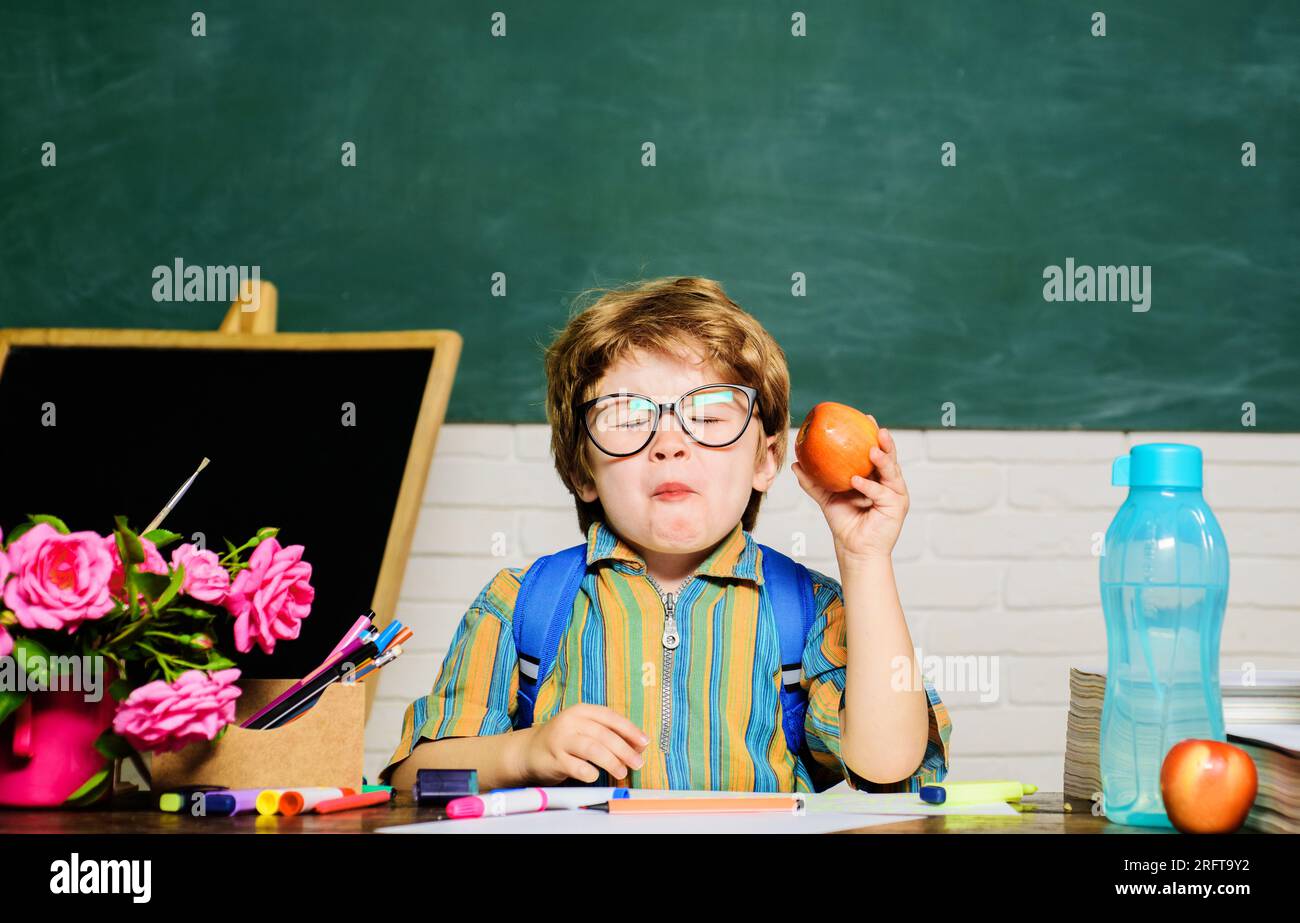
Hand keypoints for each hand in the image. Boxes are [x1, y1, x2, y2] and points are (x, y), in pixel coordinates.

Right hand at [517, 703, 648, 784]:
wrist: (529, 751)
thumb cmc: (565, 740)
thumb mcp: (585, 730)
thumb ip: (609, 734)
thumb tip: (639, 745)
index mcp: (582, 711)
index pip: (610, 717)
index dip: (630, 730)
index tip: (644, 742)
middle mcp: (571, 722)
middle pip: (604, 735)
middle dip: (625, 750)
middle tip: (637, 763)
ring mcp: (561, 740)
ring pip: (593, 749)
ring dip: (611, 762)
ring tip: (621, 772)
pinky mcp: (554, 758)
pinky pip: (577, 767)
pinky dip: (590, 773)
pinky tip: (595, 775)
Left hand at [792, 419, 909, 559]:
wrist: (853, 549)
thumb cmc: (844, 522)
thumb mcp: (826, 498)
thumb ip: (813, 481)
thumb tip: (796, 464)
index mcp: (876, 476)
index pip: (877, 451)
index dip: (873, 434)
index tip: (865, 418)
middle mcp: (889, 483)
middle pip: (890, 457)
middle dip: (886, 442)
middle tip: (877, 429)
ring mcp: (895, 494)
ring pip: (892, 471)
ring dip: (882, 459)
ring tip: (871, 449)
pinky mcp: (896, 507)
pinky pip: (881, 493)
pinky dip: (869, 486)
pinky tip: (856, 480)